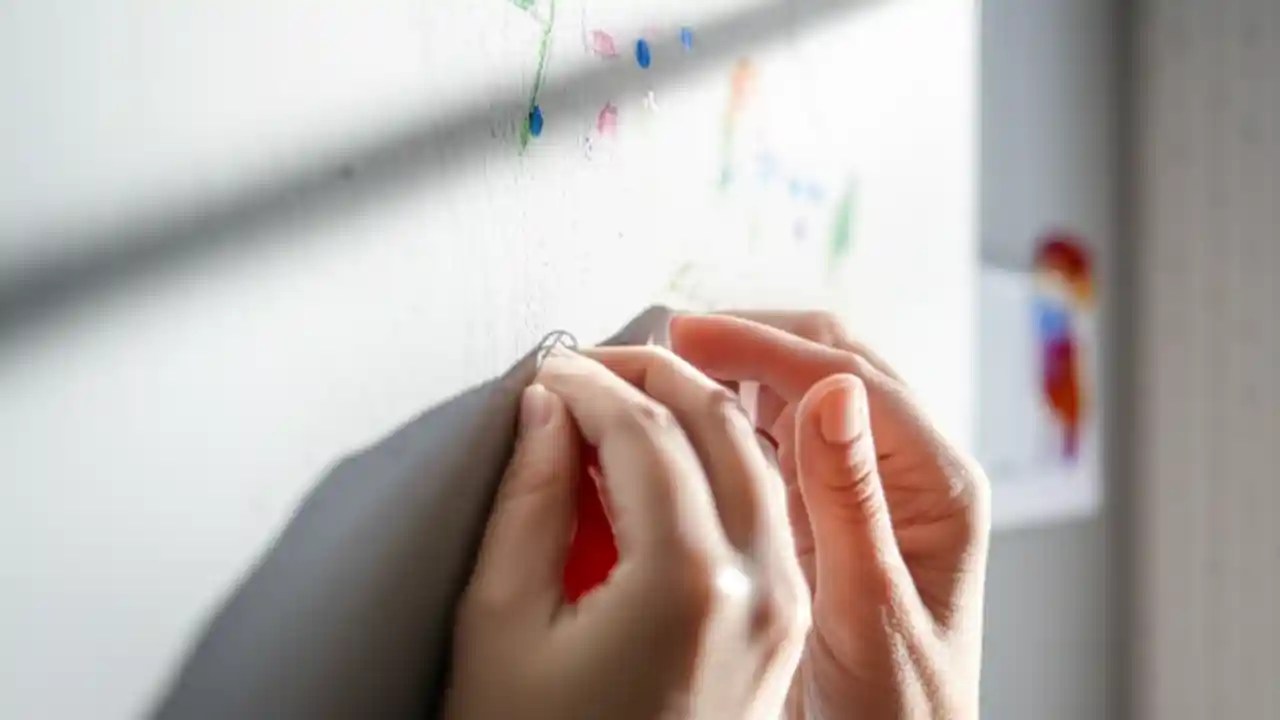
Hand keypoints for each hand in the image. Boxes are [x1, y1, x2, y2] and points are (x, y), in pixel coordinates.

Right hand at [444, 346, 809, 719]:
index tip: (549, 371)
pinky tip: (667, 457)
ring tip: (624, 394)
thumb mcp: (503, 627)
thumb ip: (528, 502)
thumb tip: (546, 415)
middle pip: (720, 425)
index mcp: (693, 583)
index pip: (648, 428)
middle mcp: (762, 589)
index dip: (590, 383)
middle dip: (654, 371)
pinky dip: (719, 462)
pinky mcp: (784, 626)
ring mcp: (784, 610)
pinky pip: (765, 509)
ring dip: (695, 408)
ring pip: (757, 459)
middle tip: (588, 365)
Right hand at [671, 312, 990, 719]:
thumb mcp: (873, 614)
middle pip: (830, 360)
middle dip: (749, 338)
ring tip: (667, 366)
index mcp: (936, 485)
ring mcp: (865, 484)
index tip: (690, 334)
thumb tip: (832, 391)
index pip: (848, 377)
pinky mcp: (827, 506)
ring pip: (801, 388)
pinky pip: (780, 433)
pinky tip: (687, 417)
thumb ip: (852, 504)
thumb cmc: (900, 710)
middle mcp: (907, 470)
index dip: (763, 345)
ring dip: (737, 366)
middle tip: (668, 340)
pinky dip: (733, 412)